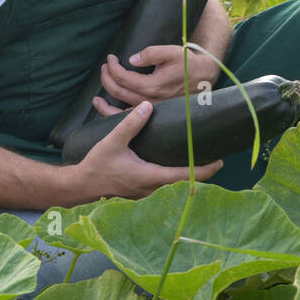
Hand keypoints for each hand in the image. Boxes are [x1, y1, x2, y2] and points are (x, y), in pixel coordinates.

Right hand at [74, 100, 222, 199]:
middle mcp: (151, 189)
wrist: (79, 186)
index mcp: (150, 177)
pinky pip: (162, 185)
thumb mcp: (112, 141)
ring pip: (173, 185)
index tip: (220, 162)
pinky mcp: (139, 192)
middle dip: (199, 171)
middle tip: (213, 156)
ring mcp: (146, 194)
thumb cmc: (96, 166)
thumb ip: (131, 123)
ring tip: (197, 159)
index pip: (185, 176)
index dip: (204, 170)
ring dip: (186, 174)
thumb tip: (148, 106)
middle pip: (183, 182)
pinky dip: (172, 176)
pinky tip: (173, 165)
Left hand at [95, 45, 219, 111]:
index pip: (123, 77)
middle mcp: (150, 100)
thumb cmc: (187, 63)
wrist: (204, 76)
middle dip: (107, 78)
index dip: (112, 66)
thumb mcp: (171, 52)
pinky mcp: (154, 114)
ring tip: (96, 98)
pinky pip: (130, 119)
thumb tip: (132, 60)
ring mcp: (152, 109)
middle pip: (118, 92)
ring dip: (106, 104)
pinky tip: (110, 115)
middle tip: (104, 67)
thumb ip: (150, 54)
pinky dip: (116, 118)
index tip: (110, 57)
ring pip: (121, 112)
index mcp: (153, 85)